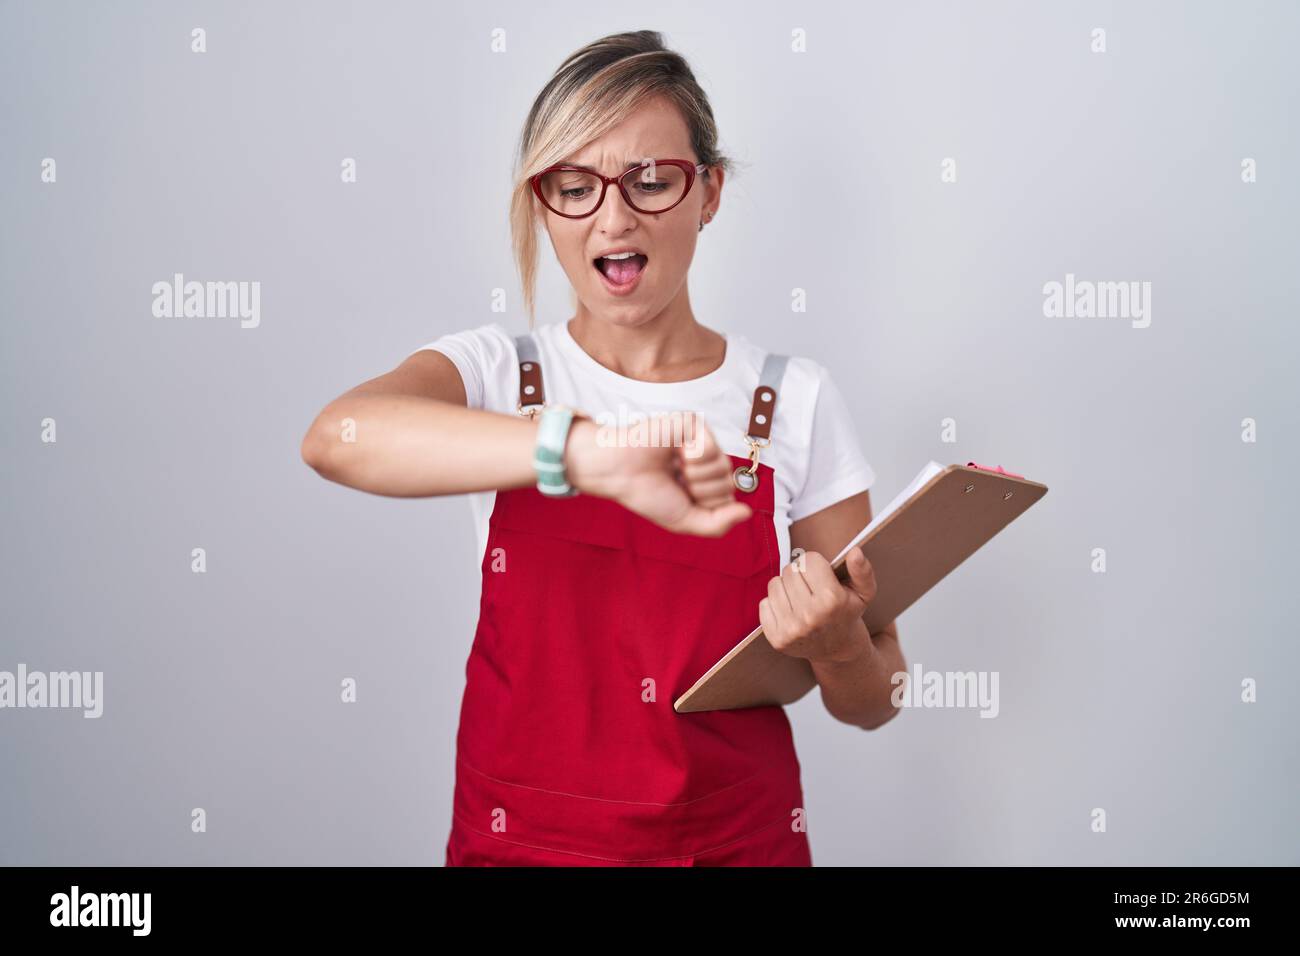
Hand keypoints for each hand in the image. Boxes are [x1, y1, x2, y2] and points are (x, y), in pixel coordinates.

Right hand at [564, 414, 751, 536]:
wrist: (620, 473)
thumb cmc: (648, 494)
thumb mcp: (686, 521)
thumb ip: (718, 524)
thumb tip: (748, 513)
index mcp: (704, 481)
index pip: (728, 498)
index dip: (704, 504)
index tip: (680, 496)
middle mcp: (707, 460)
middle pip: (728, 482)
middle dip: (701, 490)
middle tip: (676, 480)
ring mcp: (702, 440)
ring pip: (723, 466)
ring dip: (695, 474)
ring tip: (674, 465)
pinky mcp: (695, 424)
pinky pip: (711, 448)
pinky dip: (692, 456)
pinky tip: (675, 450)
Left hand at [759, 546, 877, 662]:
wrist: (837, 648)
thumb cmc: (847, 613)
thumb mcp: (864, 593)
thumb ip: (862, 570)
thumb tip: (855, 551)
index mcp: (832, 600)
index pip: (809, 559)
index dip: (816, 564)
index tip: (822, 575)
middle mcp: (810, 616)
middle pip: (790, 570)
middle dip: (800, 574)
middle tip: (811, 588)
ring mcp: (791, 629)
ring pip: (775, 584)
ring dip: (786, 587)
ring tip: (800, 598)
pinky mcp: (776, 638)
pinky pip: (764, 603)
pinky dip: (775, 604)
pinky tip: (790, 612)